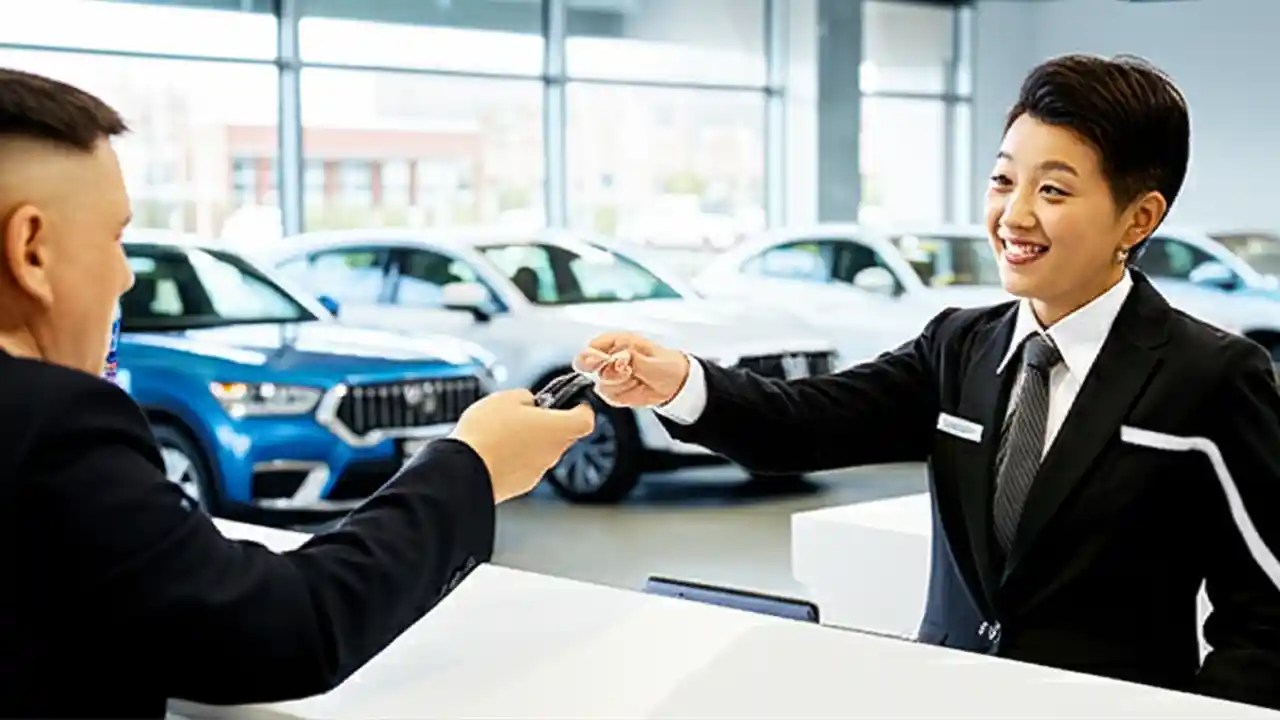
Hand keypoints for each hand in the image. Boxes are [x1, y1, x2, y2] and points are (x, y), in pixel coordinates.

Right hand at [449, 389, 594, 502]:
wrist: (464, 470)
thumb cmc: (487, 433)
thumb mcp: (506, 398)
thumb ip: (526, 398)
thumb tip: (530, 403)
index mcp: (558, 428)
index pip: (586, 420)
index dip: (580, 409)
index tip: (572, 403)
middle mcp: (553, 453)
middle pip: (563, 435)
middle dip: (548, 423)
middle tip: (527, 414)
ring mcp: (538, 471)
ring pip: (542, 451)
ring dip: (530, 441)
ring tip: (503, 431)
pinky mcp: (521, 485)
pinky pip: (525, 465)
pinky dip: (516, 457)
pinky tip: (496, 449)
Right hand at [574, 332, 690, 407]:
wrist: (678, 385)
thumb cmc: (668, 366)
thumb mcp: (651, 361)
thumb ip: (630, 359)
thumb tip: (613, 359)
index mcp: (620, 342)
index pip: (593, 346)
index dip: (594, 355)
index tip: (608, 362)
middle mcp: (613, 357)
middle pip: (593, 368)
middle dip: (612, 374)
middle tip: (629, 372)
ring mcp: (613, 375)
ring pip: (602, 385)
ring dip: (622, 386)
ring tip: (637, 380)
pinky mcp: (616, 390)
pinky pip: (610, 397)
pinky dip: (624, 396)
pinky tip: (635, 389)